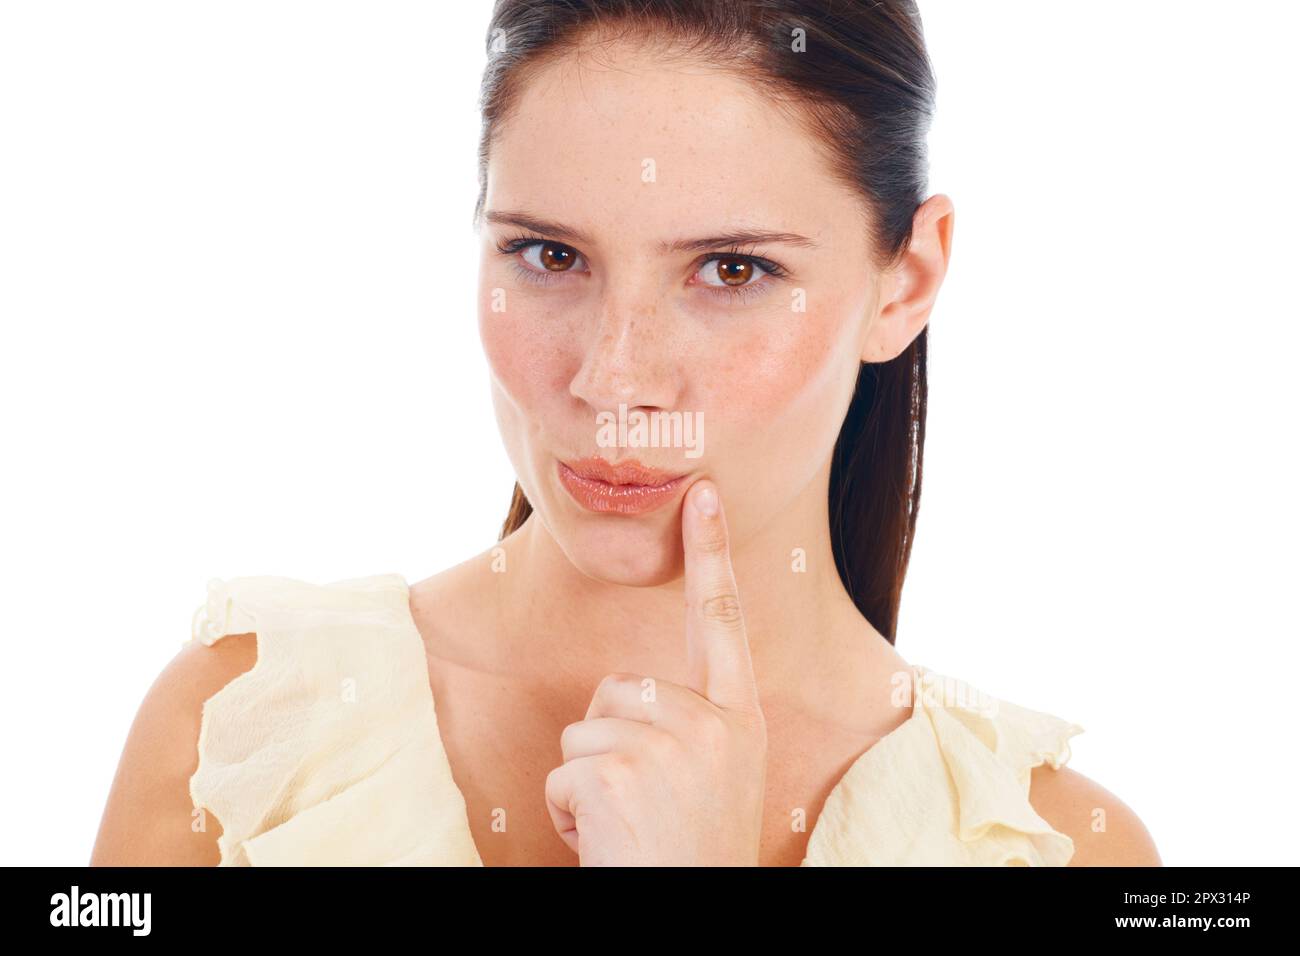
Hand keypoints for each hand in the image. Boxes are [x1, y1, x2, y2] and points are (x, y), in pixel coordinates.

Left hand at [544, 479, 768, 865]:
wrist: (693, 914)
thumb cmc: (689, 853)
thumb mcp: (713, 777)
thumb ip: (688, 724)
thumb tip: (628, 692)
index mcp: (738, 720)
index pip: (723, 621)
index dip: (712, 554)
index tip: (703, 493)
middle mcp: (711, 723)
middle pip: (619, 686)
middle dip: (608, 743)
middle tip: (643, 805)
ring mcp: (669, 745)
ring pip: (583, 727)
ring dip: (586, 781)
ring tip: (629, 826)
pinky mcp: (620, 771)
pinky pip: (562, 769)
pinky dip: (567, 812)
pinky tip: (607, 842)